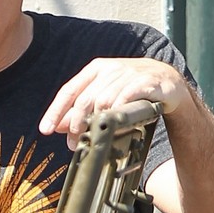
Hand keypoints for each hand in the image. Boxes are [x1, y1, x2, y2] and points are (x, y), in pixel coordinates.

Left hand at [39, 58, 192, 149]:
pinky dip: (117, 112)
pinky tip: (115, 124)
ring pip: (103, 101)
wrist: (167, 83)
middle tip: (74, 143)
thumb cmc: (132, 90)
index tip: (46, 130)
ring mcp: (128, 73)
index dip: (55, 111)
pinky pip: (126, 98)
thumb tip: (59, 126)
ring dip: (96, 124)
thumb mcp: (104, 98)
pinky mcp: (146, 81)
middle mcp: (110, 69)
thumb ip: (82, 110)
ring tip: (95, 138)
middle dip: (76, 125)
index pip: (69, 90)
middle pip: (84, 99)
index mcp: (96, 70)